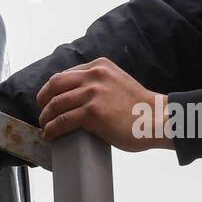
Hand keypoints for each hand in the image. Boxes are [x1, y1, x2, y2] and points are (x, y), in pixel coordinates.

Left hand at [37, 57, 172, 151]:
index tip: (49, 100)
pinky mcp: (93, 113)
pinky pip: (62, 121)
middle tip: (43, 113)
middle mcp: (93, 76)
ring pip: (55, 104)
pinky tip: (50, 135)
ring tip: (45, 127)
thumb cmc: (140, 108)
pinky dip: (52, 129)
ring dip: (45, 118)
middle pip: (54, 85)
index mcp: (99, 67)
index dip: (52, 89)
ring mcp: (93, 93)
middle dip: (43, 101)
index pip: (65, 75)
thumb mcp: (118, 82)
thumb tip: (79, 99)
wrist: (158, 119)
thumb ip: (100, 84)